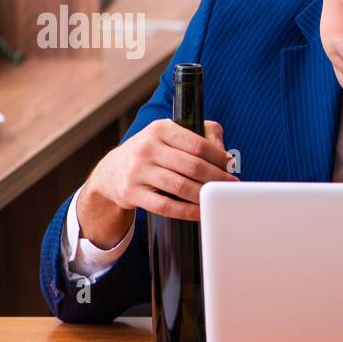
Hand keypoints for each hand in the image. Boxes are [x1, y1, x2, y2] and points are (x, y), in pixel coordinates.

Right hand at [77, 119, 236, 245]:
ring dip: (205, 195)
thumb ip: (203, 134)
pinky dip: (188, 211)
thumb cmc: (152, 152)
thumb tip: (225, 153)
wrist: (111, 172)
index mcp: (160, 129)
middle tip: (231, 185)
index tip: (231, 165)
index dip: (219, 157)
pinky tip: (201, 212)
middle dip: (217, 178)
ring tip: (218, 197)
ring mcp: (137, 171)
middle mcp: (147, 147)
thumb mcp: (171, 134)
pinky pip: (166, 206)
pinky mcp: (132, 193)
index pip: (198, 144)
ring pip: (181, 187)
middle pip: (193, 166)